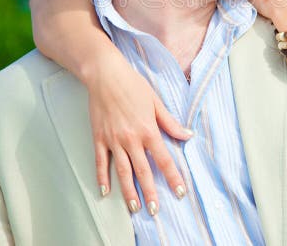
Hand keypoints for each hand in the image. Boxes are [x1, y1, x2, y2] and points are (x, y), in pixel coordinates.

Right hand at [84, 54, 192, 214]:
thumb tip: (187, 136)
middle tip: (154, 210)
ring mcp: (114, 140)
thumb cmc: (133, 85)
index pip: (163, 159)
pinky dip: (102, 178)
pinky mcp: (99, 138)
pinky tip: (105, 192)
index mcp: (148, 130)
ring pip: (122, 171)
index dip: (173, 177)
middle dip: (150, 192)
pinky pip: (101, 162)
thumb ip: (170, 123)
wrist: (105, 75)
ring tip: (134, 207)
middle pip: (142, 171)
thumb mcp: (155, 102)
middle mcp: (131, 139)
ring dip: (128, 191)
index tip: (180, 192)